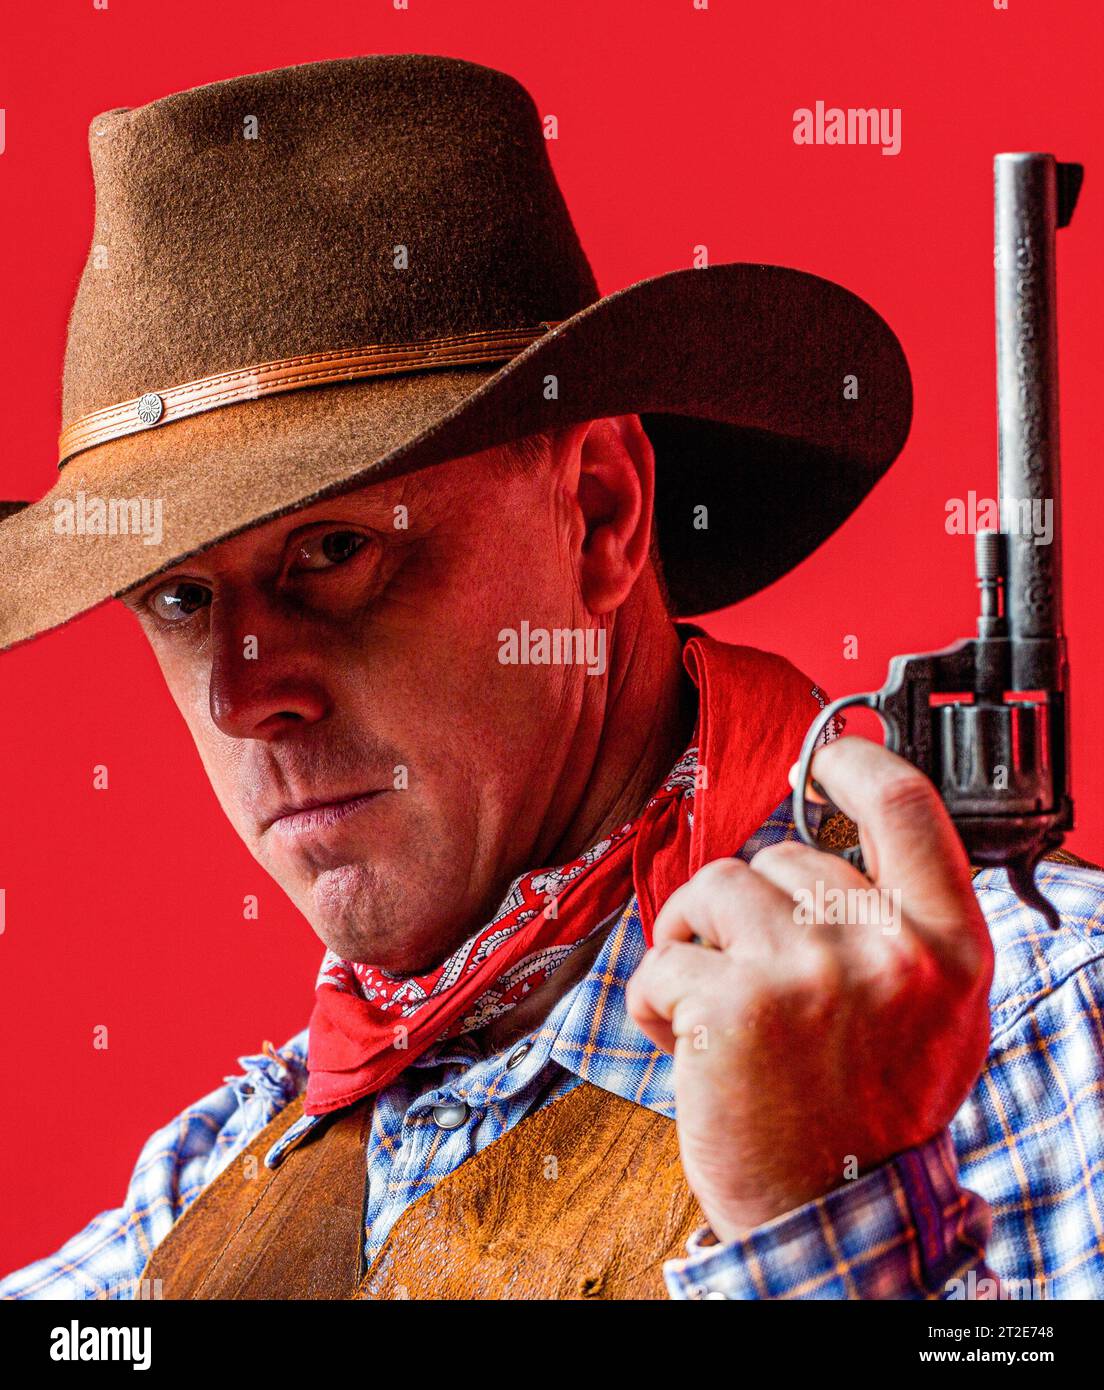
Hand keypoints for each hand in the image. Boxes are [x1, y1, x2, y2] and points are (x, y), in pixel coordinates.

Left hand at [625, 737, 993, 1242]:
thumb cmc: (870, 1114)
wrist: (835, 1216)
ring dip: (696, 940)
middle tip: (756, 984)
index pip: (906, 808)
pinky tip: (684, 1041)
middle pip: (782, 857)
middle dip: (748, 912)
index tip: (823, 758)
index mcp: (947, 948)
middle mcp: (885, 950)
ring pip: (714, 889)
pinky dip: (657, 996)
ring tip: (712, 1006)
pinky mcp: (733, 1003)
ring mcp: (808, 972)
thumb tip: (838, 839)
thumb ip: (902, 925)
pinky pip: (663, 954)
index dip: (855, 763)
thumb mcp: (936, 1015)